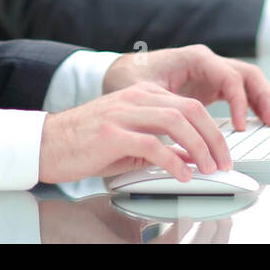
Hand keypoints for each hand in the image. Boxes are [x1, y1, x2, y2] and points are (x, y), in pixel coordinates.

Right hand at [38, 81, 228, 184]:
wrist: (47, 143)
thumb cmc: (86, 143)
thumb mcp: (130, 140)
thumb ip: (161, 144)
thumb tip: (192, 158)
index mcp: (142, 94)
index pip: (190, 105)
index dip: (213, 129)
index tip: (222, 152)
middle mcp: (136, 98)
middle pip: (190, 110)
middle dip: (214, 137)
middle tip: (223, 162)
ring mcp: (124, 113)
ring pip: (176, 122)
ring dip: (199, 148)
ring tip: (208, 169)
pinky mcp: (112, 133)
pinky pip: (152, 145)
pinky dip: (174, 161)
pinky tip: (182, 175)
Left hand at [102, 44, 269, 130]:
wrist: (121, 74)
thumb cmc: (129, 79)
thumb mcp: (142, 92)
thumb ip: (165, 105)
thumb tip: (181, 128)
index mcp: (195, 57)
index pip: (229, 76)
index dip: (239, 101)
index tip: (241, 127)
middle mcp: (207, 62)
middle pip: (247, 74)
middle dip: (263, 96)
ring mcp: (211, 73)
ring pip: (247, 81)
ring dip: (262, 100)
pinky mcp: (210, 87)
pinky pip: (239, 92)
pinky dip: (251, 105)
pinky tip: (257, 123)